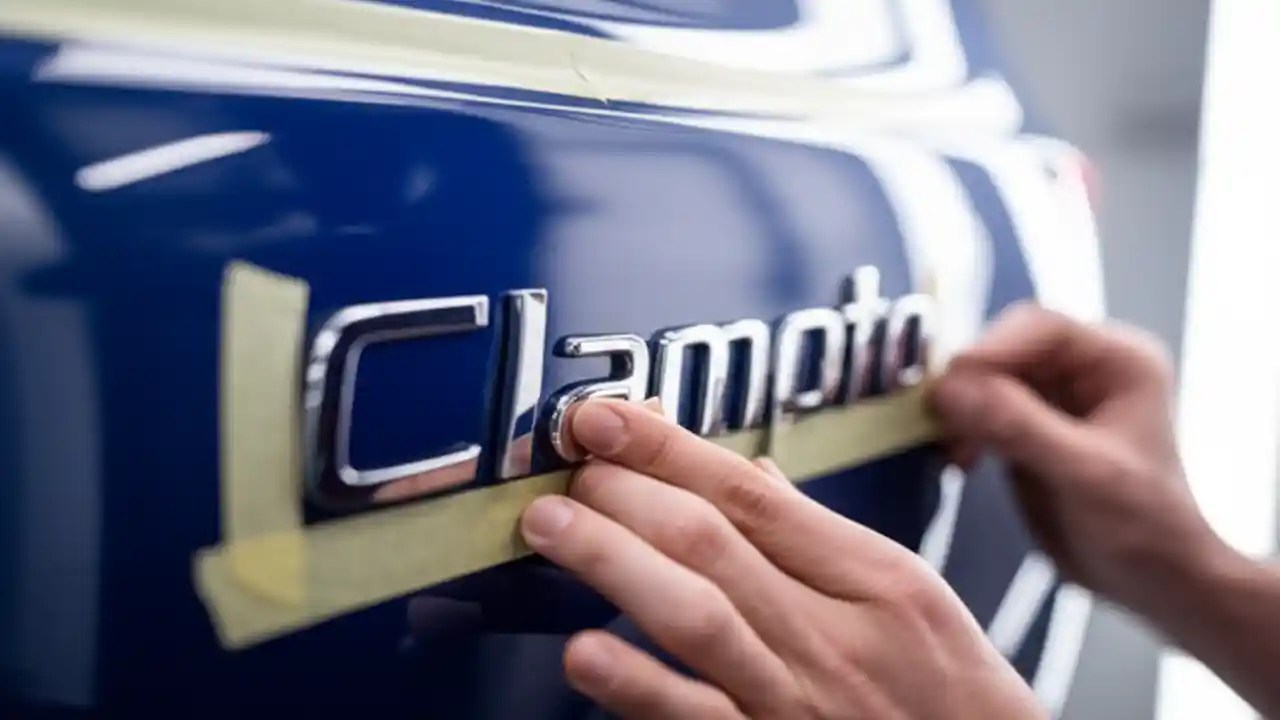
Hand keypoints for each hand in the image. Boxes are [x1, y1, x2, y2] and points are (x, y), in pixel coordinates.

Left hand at [519, 399, 1042, 718]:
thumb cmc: (956, 696)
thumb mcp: (912, 597)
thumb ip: (821, 536)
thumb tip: (749, 474)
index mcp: (875, 577)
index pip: (750, 493)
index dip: (664, 448)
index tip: (606, 418)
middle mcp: (836, 637)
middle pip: (711, 543)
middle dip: (626, 494)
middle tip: (567, 466)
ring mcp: (801, 705)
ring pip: (695, 617)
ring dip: (612, 563)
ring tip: (550, 526)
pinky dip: (638, 686)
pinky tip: (587, 652)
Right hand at [930, 303, 1223, 618]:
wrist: (1153, 582)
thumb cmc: (1143, 527)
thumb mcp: (1083, 474)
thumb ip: (1019, 427)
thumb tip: (948, 389)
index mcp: (1118, 361)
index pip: (1042, 328)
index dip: (992, 347)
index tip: (950, 378)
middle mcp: (1085, 368)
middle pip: (1006, 350)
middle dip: (969, 382)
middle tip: (936, 416)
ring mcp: (1054, 397)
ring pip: (986, 380)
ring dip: (960, 408)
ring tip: (949, 447)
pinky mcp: (1028, 427)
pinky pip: (980, 410)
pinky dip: (961, 430)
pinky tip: (958, 460)